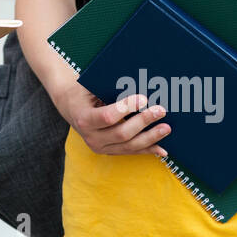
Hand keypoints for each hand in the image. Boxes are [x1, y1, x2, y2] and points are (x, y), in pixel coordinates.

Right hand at [53, 81, 169, 157]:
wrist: (70, 106)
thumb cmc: (83, 92)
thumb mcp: (91, 87)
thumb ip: (110, 88)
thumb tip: (138, 83)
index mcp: (84, 118)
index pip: (108, 117)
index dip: (127, 108)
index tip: (144, 98)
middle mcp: (91, 137)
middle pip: (122, 133)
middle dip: (143, 121)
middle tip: (161, 110)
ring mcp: (100, 147)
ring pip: (129, 146)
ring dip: (150, 137)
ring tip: (166, 127)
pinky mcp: (109, 151)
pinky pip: (131, 152)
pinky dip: (148, 150)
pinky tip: (162, 149)